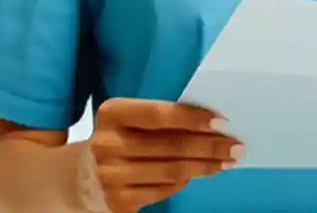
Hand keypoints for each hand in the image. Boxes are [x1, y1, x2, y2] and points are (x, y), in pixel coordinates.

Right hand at [77, 98, 242, 212]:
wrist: (79, 177)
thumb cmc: (119, 139)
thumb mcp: (130, 120)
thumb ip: (162, 119)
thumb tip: (214, 123)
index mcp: (112, 114)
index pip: (160, 114)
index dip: (194, 118)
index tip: (224, 121)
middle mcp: (108, 144)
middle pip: (173, 145)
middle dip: (211, 146)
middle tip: (237, 145)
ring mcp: (111, 176)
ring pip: (173, 170)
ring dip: (206, 165)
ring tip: (228, 161)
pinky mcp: (118, 201)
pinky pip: (164, 190)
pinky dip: (186, 181)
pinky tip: (199, 173)